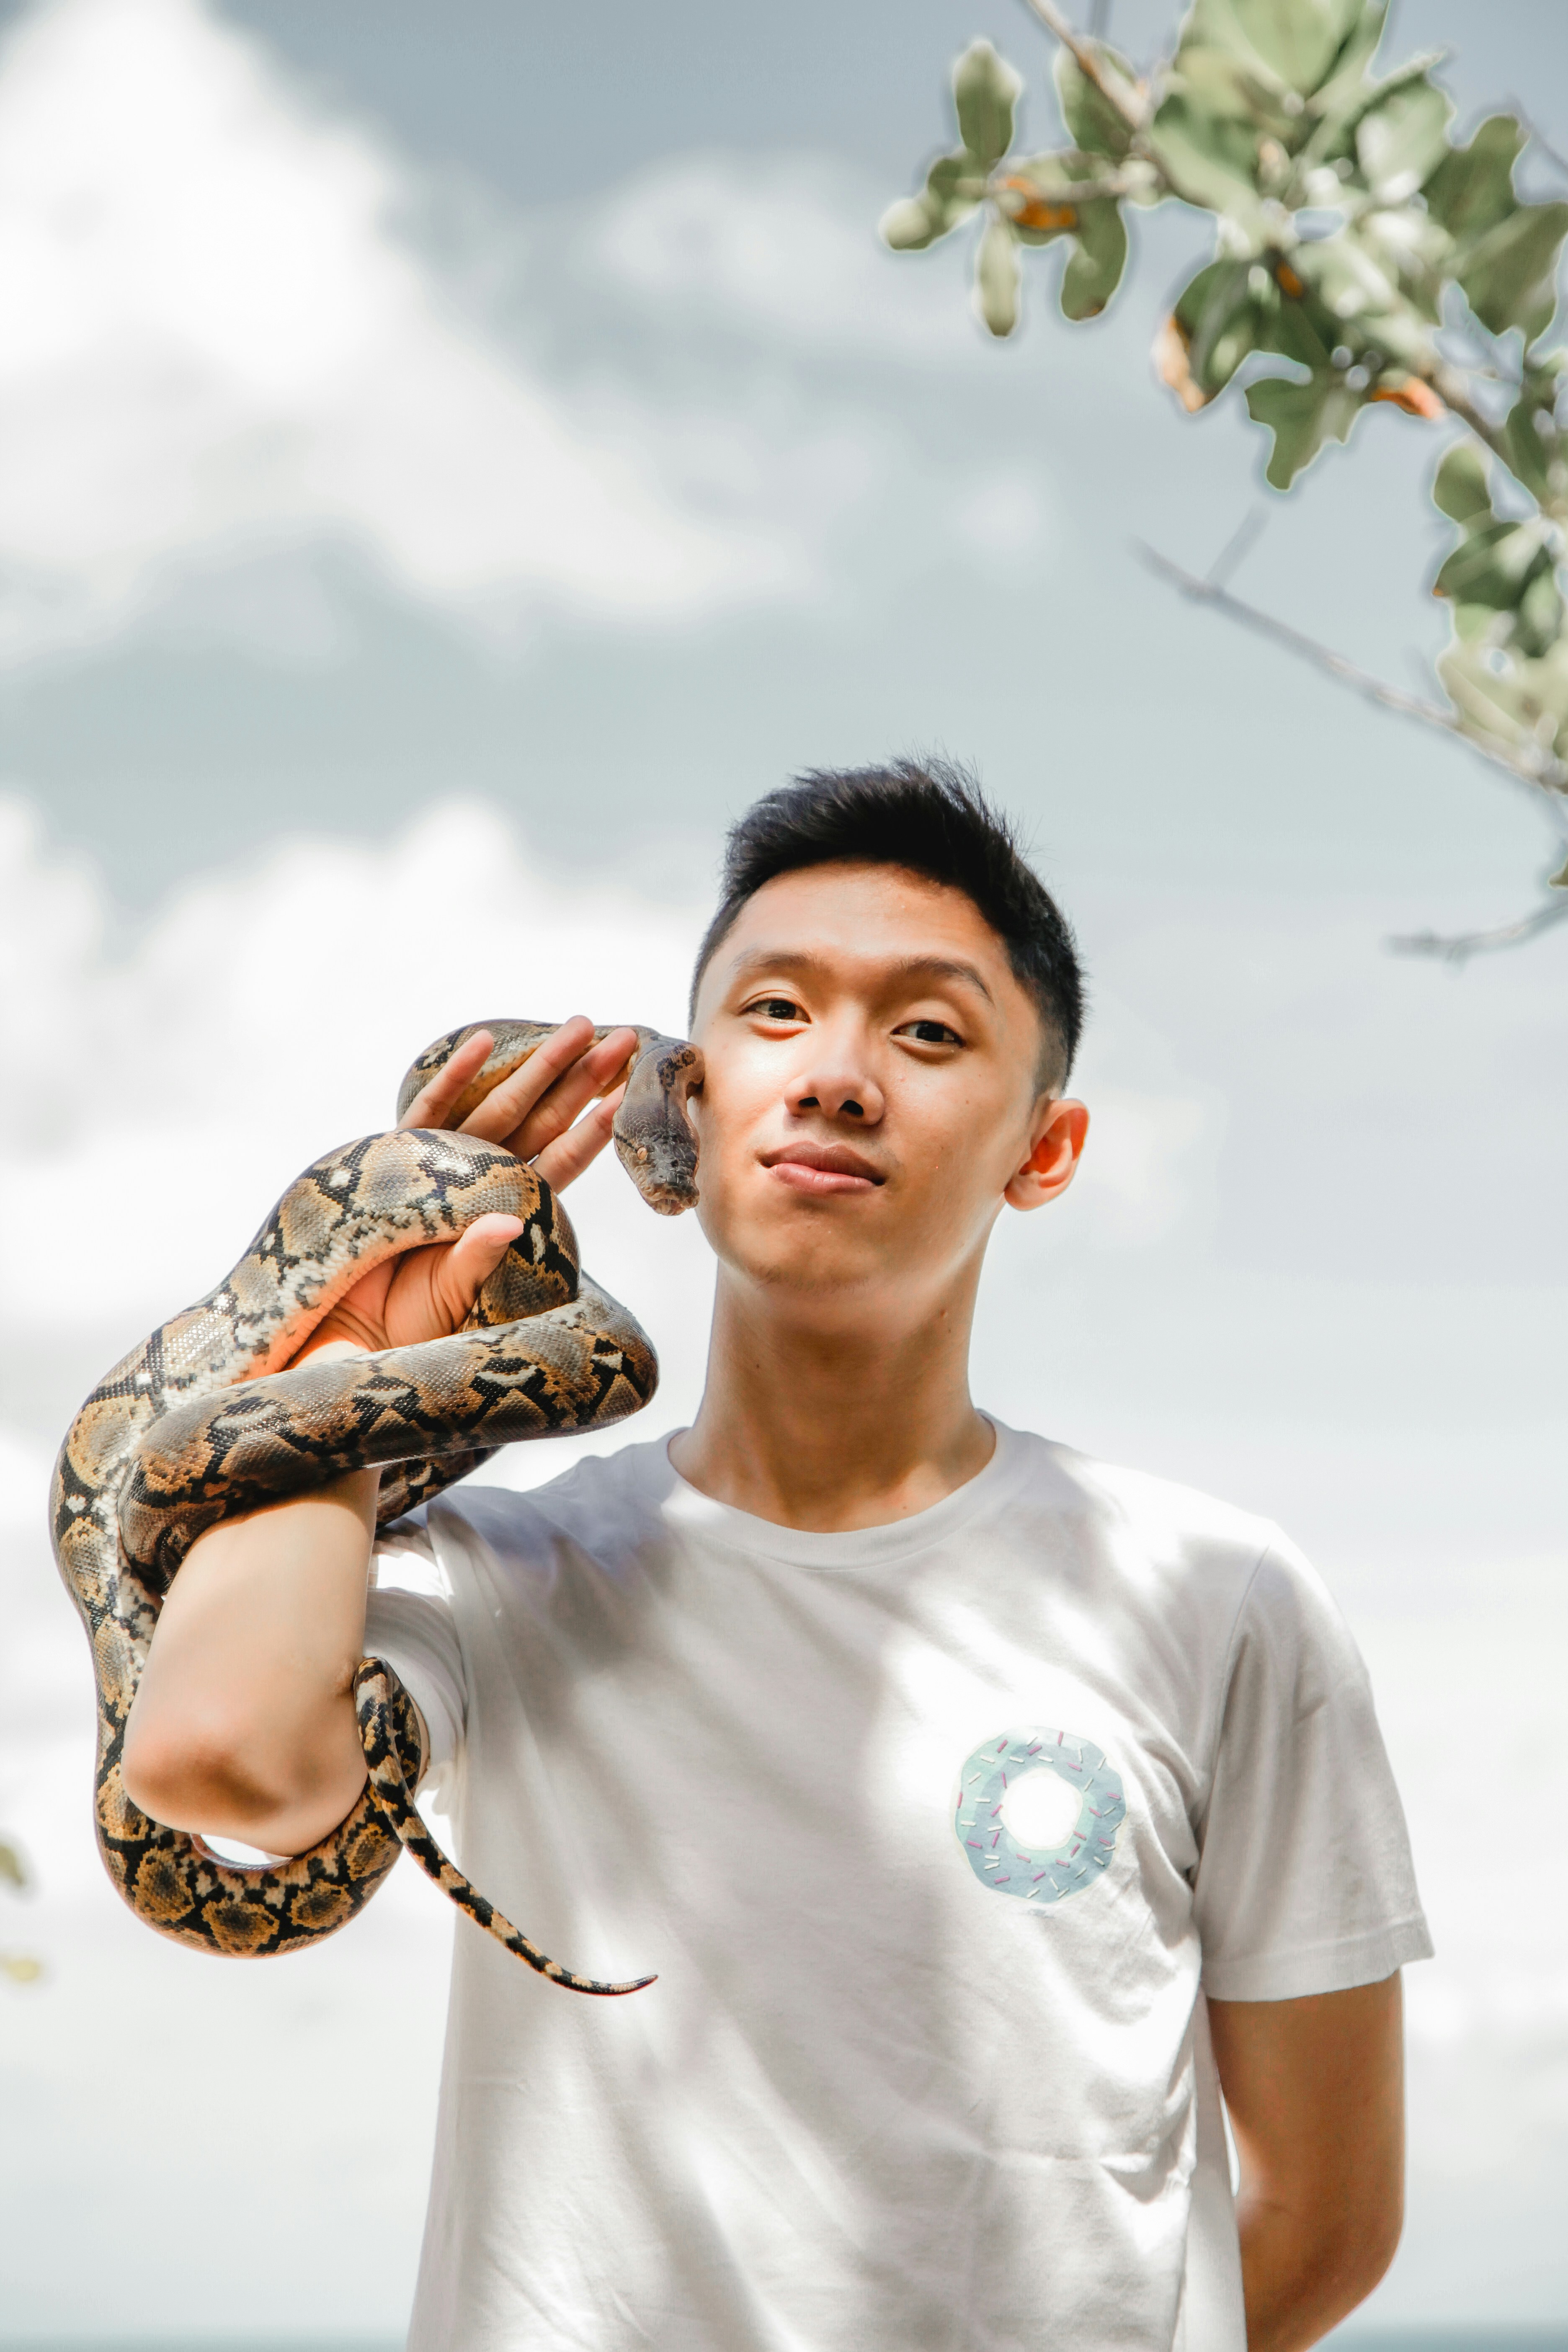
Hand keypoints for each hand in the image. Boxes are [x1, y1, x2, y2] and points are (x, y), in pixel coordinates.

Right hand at [294, 1018, 636, 1365]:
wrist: (349, 1333)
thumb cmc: (410, 1325)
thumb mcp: (455, 1297)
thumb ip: (481, 1259)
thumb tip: (511, 1222)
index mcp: (502, 1212)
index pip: (559, 1164)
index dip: (593, 1132)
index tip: (627, 1097)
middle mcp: (478, 1181)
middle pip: (542, 1122)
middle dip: (581, 1081)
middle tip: (623, 1039)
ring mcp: (440, 1165)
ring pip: (500, 1107)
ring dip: (539, 1067)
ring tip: (580, 1026)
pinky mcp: (395, 1160)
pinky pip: (430, 1112)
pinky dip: (454, 1077)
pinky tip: (482, 1041)